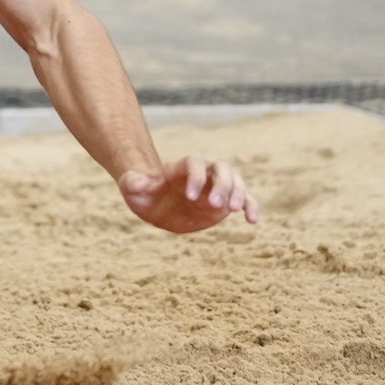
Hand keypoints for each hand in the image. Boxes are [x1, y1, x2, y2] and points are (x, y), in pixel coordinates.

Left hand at [118, 156, 258, 233]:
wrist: (155, 204)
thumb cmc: (142, 193)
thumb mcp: (132, 189)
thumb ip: (133, 183)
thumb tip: (139, 183)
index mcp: (181, 168)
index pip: (195, 163)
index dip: (196, 176)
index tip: (190, 197)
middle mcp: (202, 174)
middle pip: (221, 168)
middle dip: (222, 184)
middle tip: (217, 205)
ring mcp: (215, 187)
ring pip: (236, 181)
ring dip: (239, 193)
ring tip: (236, 211)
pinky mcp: (223, 202)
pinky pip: (244, 200)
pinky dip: (251, 207)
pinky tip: (253, 221)